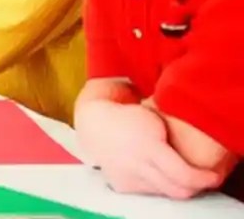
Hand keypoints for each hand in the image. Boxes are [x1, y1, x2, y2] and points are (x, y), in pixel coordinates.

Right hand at [75, 99, 221, 198]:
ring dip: (175, 184)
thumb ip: (175, 142)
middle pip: (177, 190)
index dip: (204, 179)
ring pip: (165, 192)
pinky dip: (157, 184)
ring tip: (178, 170)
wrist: (95, 124)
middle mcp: (137, 166)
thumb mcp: (156, 120)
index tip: (214, 176)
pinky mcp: (122, 186)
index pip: (184, 175)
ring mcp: (128, 178)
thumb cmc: (131, 118)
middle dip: (195, 187)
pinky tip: (156, 170)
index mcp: (148, 147)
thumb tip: (197, 159)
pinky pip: (149, 191)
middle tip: (203, 178)